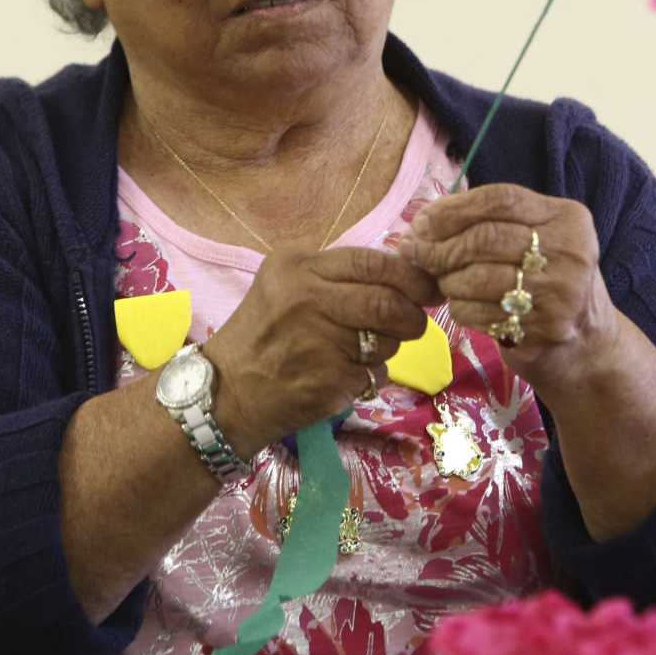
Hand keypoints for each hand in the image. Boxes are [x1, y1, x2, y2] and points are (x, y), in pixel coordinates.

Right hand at [203, 246, 440, 455]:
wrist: (227, 393)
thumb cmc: (263, 335)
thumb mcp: (286, 285)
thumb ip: (336, 275)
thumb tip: (406, 272)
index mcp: (297, 266)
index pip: (372, 262)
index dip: (410, 276)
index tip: (428, 288)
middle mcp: (306, 298)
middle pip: (388, 301)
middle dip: (412, 316)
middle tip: (414, 324)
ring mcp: (318, 341)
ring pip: (387, 340)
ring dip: (389, 348)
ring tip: (361, 352)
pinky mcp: (329, 380)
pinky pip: (375, 374)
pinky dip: (371, 376)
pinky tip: (345, 376)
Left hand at [400, 184, 618, 389]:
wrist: (587, 343)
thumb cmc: (547, 281)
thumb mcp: (536, 240)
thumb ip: (492, 222)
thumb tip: (424, 219)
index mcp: (567, 218)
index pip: (502, 199)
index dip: (454, 208)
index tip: (423, 221)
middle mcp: (571, 250)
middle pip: (487, 238)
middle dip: (441, 246)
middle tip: (416, 253)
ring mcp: (561, 292)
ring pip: (480, 277)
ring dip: (447, 280)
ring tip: (440, 282)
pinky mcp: (546, 328)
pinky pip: (483, 313)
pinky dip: (460, 308)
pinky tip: (460, 306)